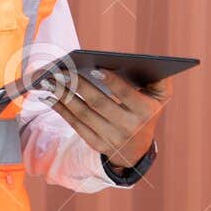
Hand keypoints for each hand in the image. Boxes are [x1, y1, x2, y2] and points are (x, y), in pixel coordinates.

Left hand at [45, 69, 170, 168]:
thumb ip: (160, 78)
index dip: (112, 82)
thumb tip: (146, 61)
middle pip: (99, 103)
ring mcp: (111, 138)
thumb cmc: (147, 112)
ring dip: (64, 96)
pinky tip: (49, 97)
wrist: (137, 149)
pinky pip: (76, 125)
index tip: (95, 68)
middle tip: (61, 70)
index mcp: (145, 112)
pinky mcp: (96, 144)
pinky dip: (61, 110)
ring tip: (50, 81)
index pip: (126, 95)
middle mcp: (128, 127)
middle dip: (78, 85)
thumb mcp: (160, 97)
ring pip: (83, 114)